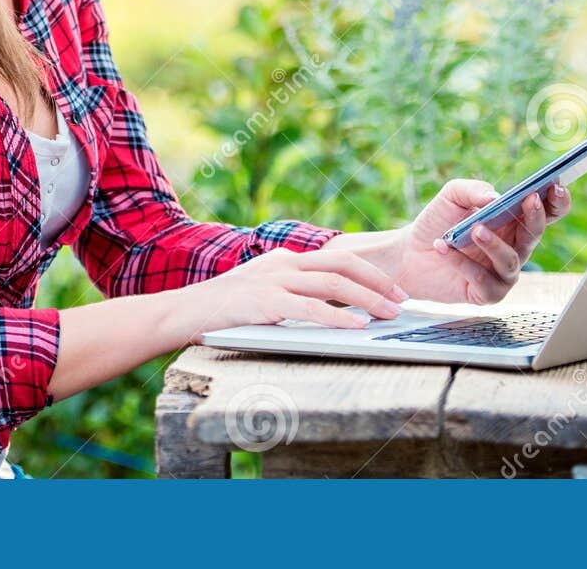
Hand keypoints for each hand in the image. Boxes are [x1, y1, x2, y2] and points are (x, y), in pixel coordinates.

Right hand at [155, 246, 409, 346]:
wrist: (183, 313)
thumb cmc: (224, 311)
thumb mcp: (264, 293)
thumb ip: (293, 295)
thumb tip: (332, 309)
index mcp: (286, 260)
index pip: (338, 258)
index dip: (372, 273)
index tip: (395, 291)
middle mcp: (283, 263)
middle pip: (343, 264)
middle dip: (379, 282)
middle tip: (403, 301)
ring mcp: (273, 279)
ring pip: (333, 283)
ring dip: (368, 299)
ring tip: (390, 316)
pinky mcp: (264, 301)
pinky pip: (310, 307)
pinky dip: (338, 317)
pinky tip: (357, 327)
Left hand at [395, 177, 570, 304]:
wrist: (410, 253)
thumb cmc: (438, 222)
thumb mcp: (452, 196)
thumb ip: (473, 189)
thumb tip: (495, 197)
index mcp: (514, 223)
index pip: (546, 214)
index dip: (556, 202)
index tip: (556, 185)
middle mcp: (514, 248)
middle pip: (534, 234)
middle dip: (535, 217)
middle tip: (528, 200)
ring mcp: (502, 274)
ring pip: (510, 260)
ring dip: (494, 244)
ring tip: (475, 229)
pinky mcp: (486, 294)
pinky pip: (482, 280)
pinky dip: (463, 264)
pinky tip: (444, 247)